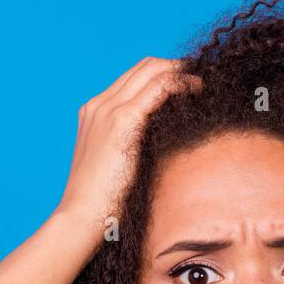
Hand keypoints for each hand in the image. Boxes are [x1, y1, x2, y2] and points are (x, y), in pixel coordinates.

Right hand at [53, 57, 202, 235]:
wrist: (81, 216)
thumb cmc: (101, 203)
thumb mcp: (114, 166)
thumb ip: (131, 148)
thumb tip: (161, 145)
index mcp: (94, 112)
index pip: (132, 78)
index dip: (162, 74)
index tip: (186, 85)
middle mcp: (99, 104)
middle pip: (144, 67)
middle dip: (175, 67)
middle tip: (199, 79)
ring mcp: (109, 110)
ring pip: (152, 70)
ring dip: (181, 72)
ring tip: (202, 85)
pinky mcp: (123, 121)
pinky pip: (160, 87)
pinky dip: (181, 83)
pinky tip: (197, 90)